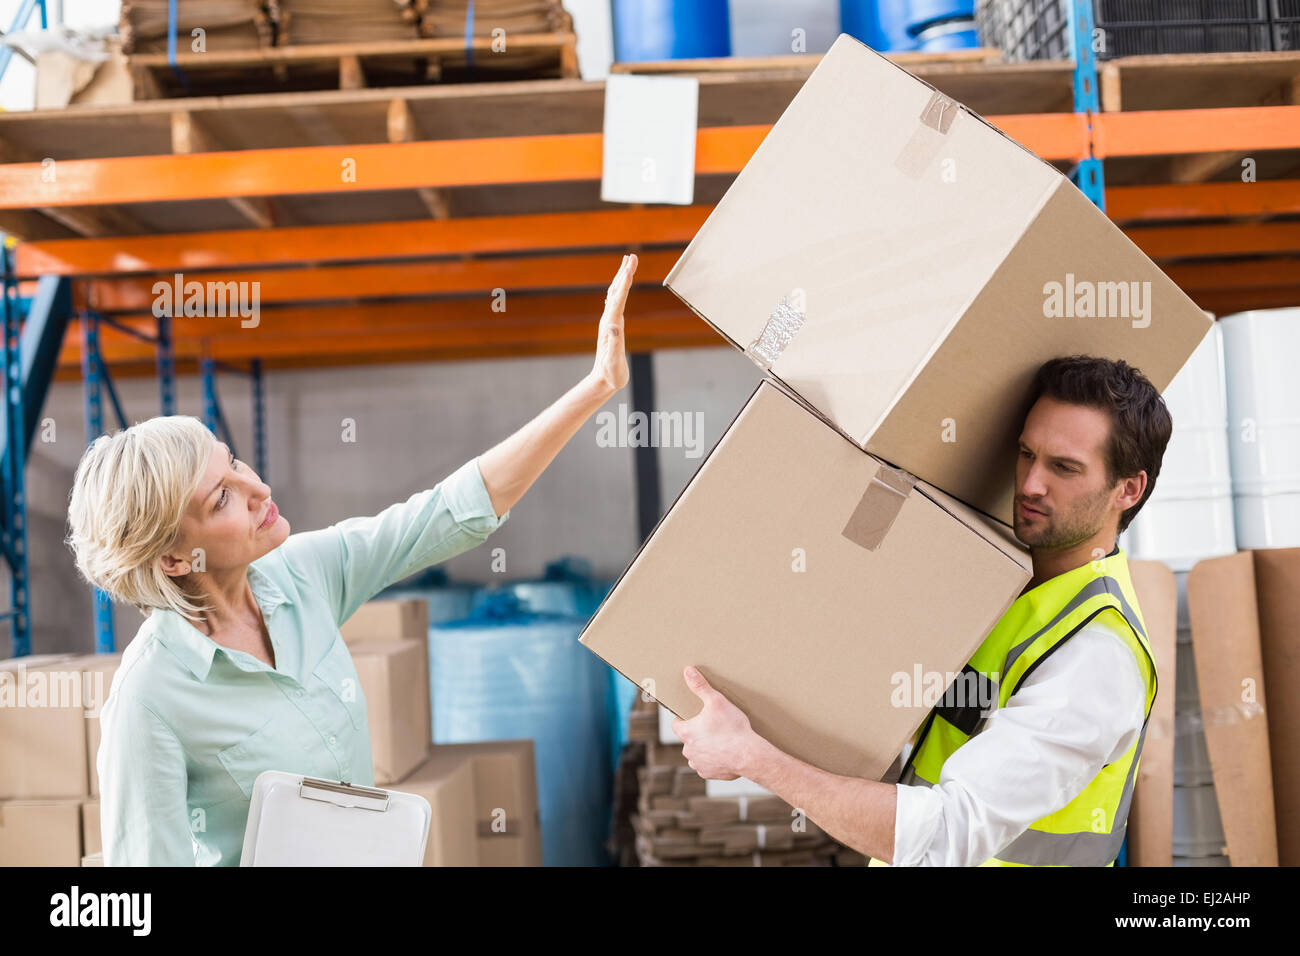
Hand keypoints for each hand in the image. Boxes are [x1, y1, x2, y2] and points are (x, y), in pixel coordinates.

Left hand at [589, 253, 636, 394]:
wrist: (602, 381)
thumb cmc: (611, 374)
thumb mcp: (613, 361)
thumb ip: (613, 345)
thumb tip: (613, 326)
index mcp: (611, 326)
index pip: (618, 299)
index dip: (624, 283)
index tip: (630, 267)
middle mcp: (609, 321)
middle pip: (616, 291)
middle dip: (624, 273)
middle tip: (631, 256)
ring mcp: (609, 322)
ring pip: (615, 294)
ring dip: (621, 278)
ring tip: (628, 263)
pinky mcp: (611, 326)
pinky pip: (616, 302)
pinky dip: (619, 289)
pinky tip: (620, 286)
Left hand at [671, 665, 759, 780]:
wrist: (749, 755)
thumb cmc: (733, 728)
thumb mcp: (717, 701)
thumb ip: (700, 686)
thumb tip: (688, 671)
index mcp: (686, 733)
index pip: (676, 723)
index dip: (684, 718)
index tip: (694, 715)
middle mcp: (688, 750)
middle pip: (688, 738)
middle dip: (697, 732)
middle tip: (713, 726)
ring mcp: (698, 764)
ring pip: (697, 753)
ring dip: (705, 748)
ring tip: (720, 740)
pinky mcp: (710, 774)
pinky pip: (707, 766)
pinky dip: (714, 760)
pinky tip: (725, 753)